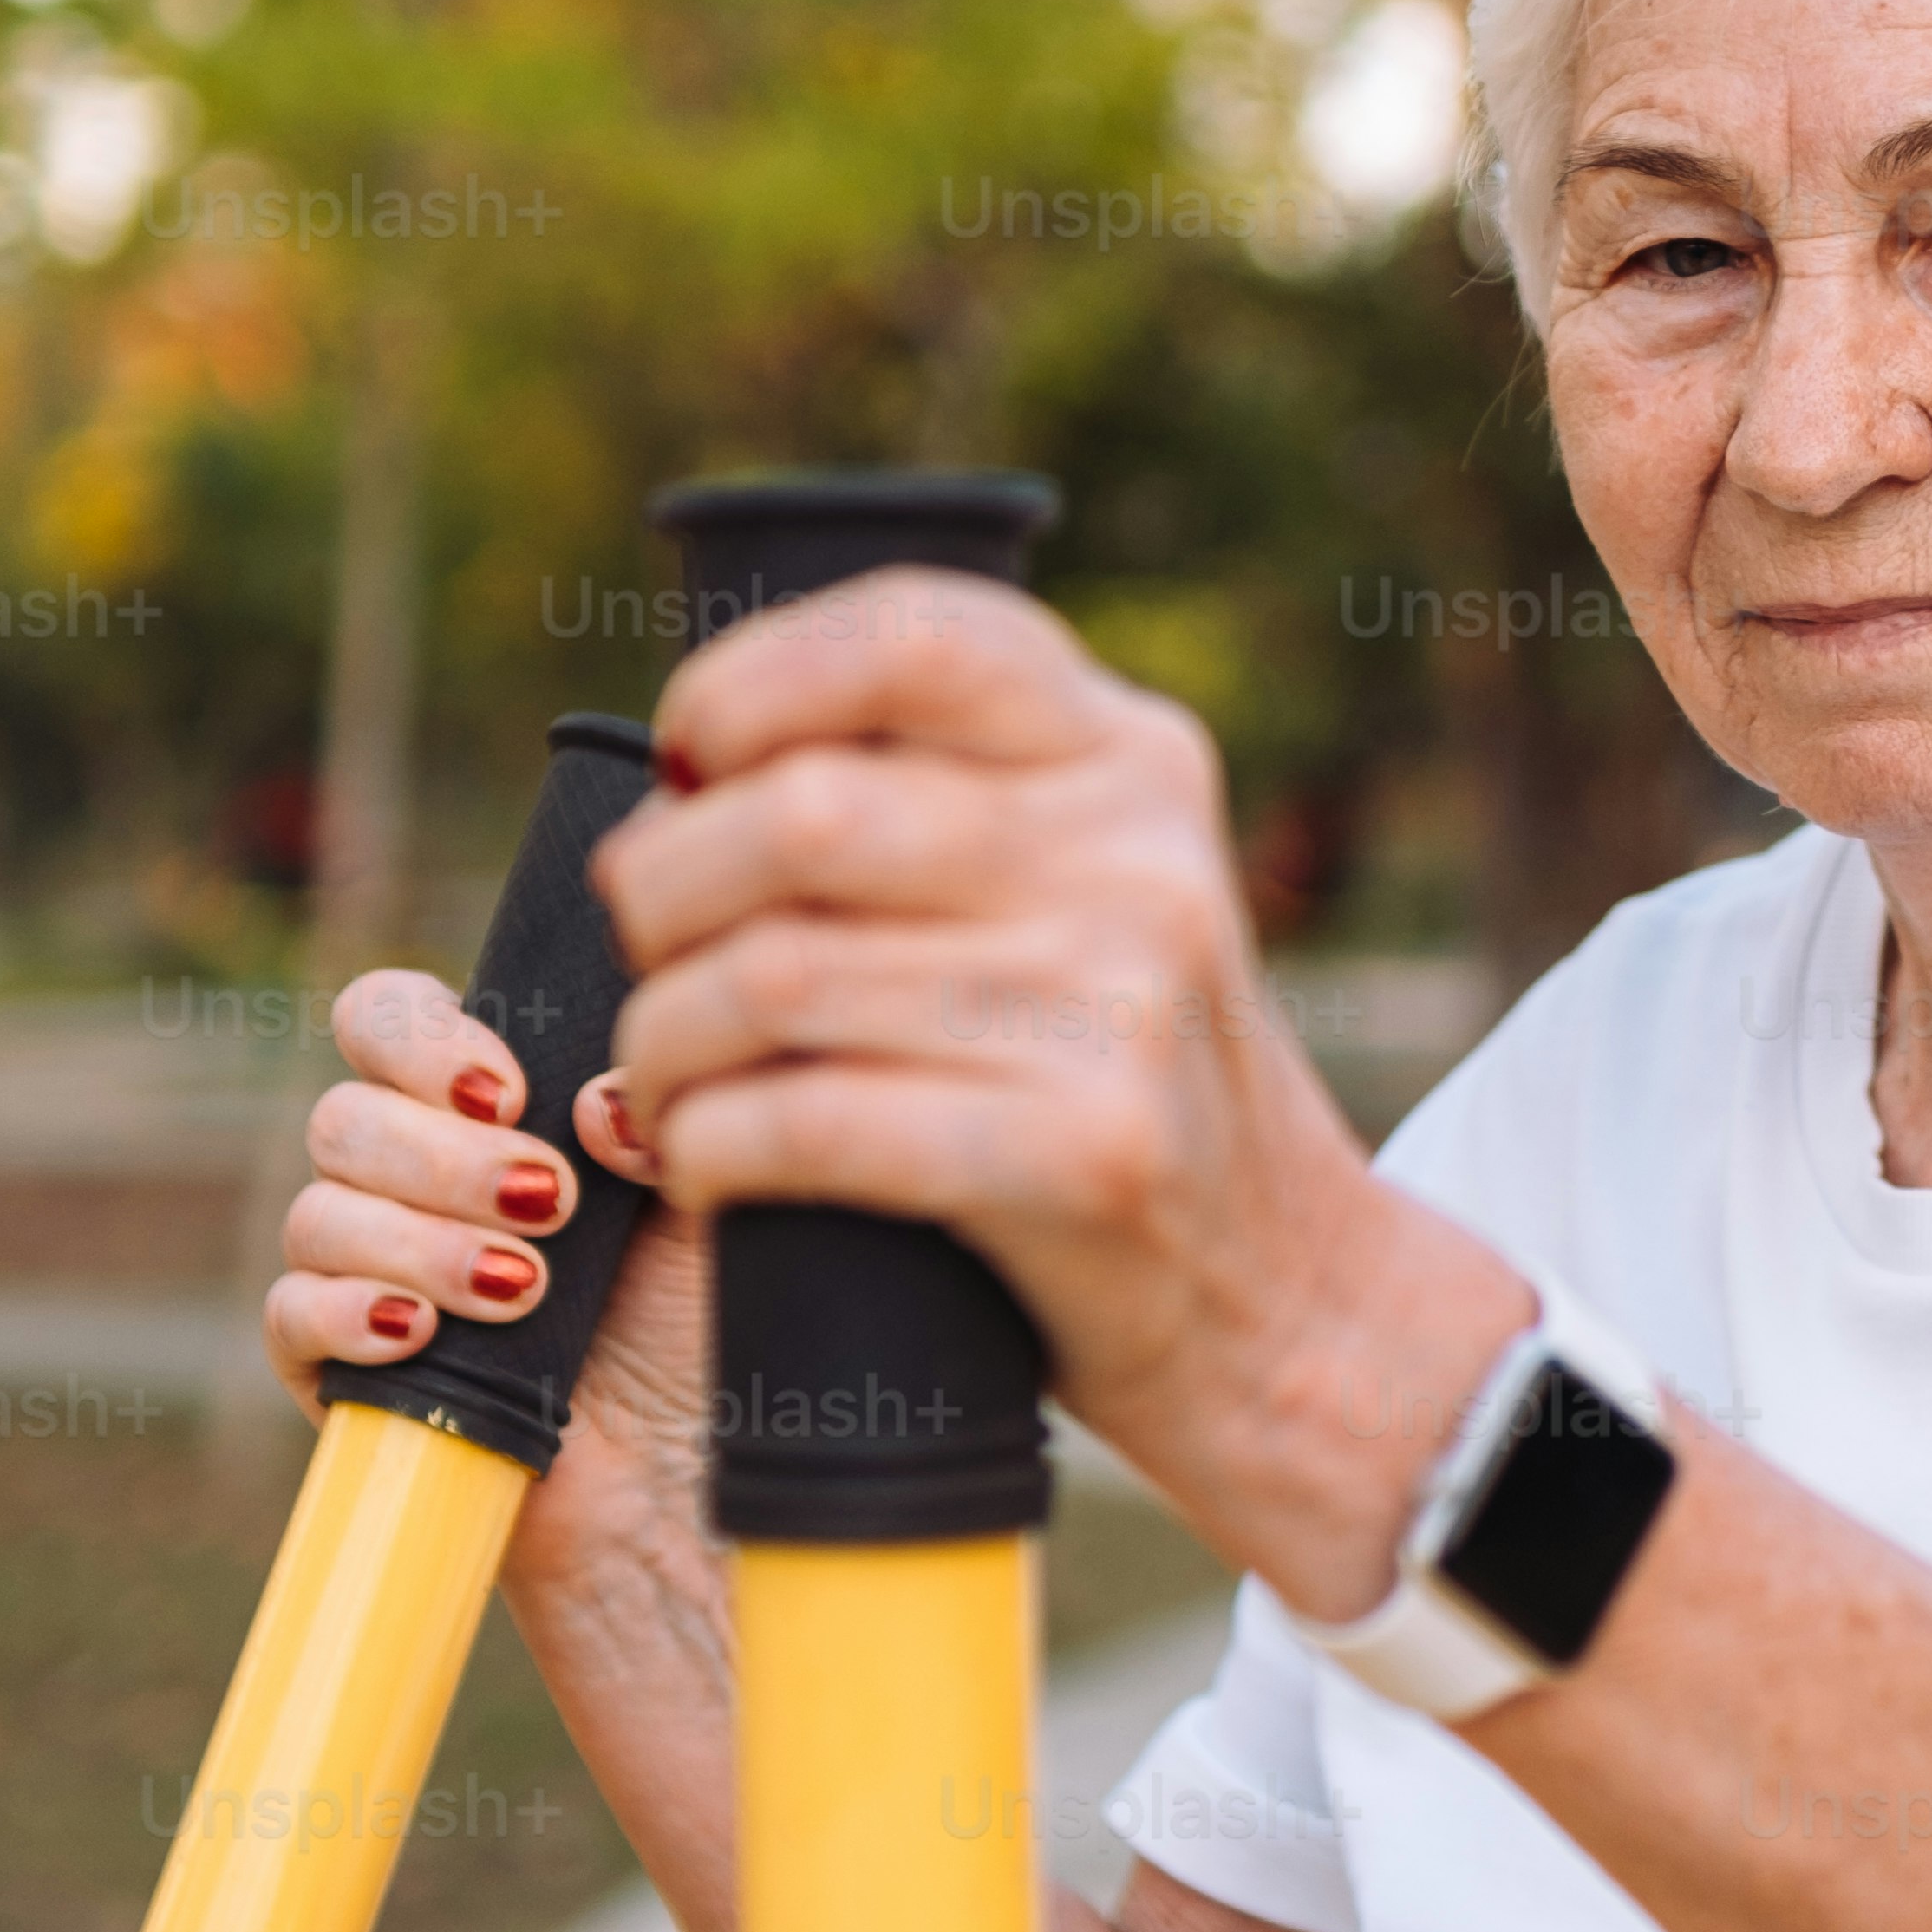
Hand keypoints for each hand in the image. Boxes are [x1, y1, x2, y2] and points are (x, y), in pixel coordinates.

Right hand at [261, 976, 714, 1624]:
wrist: (688, 1477)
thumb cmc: (697, 1323)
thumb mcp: (700, 1199)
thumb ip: (655, 1117)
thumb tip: (595, 1102)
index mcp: (480, 1109)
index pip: (387, 1019)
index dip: (426, 1040)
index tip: (515, 1093)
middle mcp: (407, 1178)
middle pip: (347, 1115)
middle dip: (447, 1159)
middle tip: (550, 1207)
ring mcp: (365, 1273)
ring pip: (319, 1212)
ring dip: (423, 1244)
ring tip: (525, 1289)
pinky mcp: (339, 1371)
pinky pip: (288, 1312)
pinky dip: (351, 1312)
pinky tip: (422, 1331)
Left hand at [594, 570, 1528, 1614]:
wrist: (1282, 1295)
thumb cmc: (1110, 1079)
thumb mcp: (1089, 892)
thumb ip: (948, 802)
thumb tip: (679, 780)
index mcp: (1133, 756)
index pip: (913, 636)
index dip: (747, 682)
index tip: (684, 763)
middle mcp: (1141, 857)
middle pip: (800, 811)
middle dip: (662, 888)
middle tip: (650, 952)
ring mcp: (1123, 1004)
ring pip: (768, 975)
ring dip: (659, 1041)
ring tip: (661, 1079)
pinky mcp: (1085, 1153)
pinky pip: (799, 1124)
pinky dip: (704, 1151)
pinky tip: (704, 1167)